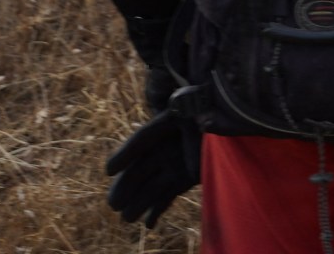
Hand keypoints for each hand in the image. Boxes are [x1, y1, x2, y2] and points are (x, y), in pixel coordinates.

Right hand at [105, 105, 201, 227]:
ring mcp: (176, 164)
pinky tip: (148, 223)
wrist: (224, 121)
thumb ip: (187, 116)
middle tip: (113, 204)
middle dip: (126, 187)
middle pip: (141, 168)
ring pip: (152, 186)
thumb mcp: (198, 110)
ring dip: (139, 203)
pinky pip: (168, 195)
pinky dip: (158, 209)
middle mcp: (165, 147)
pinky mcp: (186, 178)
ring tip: (127, 219)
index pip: (141, 140)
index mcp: (165, 124)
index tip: (109, 170)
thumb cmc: (211, 112)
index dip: (125, 154)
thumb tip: (182, 154)